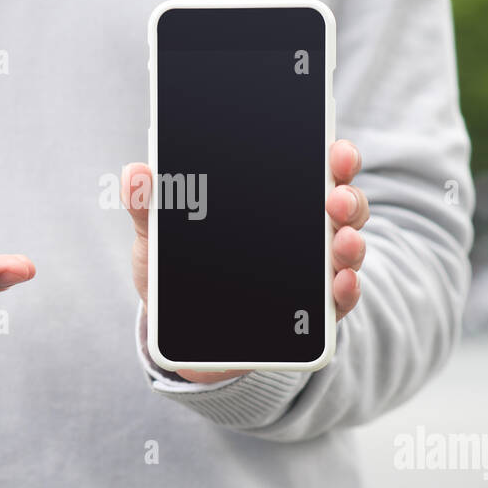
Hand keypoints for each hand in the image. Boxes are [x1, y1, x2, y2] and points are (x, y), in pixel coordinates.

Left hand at [123, 139, 366, 382]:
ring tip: (343, 240)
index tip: (337, 150)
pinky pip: (341, 300)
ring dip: (352, 242)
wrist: (179, 336)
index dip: (334, 157)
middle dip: (347, 196)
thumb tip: (135, 173)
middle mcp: (304, 231)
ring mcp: (314, 271)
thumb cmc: (175, 274)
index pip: (314, 169)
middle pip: (342, 204)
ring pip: (347, 247)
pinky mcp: (315, 314)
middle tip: (337, 197)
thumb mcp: (157, 239)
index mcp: (274, 201)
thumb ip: (148, 207)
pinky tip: (341, 283)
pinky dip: (347, 290)